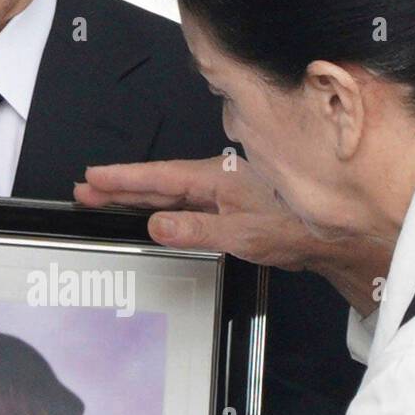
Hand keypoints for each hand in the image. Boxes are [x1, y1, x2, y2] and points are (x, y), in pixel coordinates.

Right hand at [74, 156, 315, 268]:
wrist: (329, 237)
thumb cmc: (295, 229)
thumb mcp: (241, 235)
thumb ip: (196, 230)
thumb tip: (157, 225)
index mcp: (216, 178)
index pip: (158, 177)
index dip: (123, 179)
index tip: (94, 178)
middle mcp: (216, 179)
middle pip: (157, 181)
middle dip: (119, 186)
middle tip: (84, 190)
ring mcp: (221, 191)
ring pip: (168, 191)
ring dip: (135, 195)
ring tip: (103, 198)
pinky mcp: (227, 205)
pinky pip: (183, 201)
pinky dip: (158, 204)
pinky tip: (148, 211)